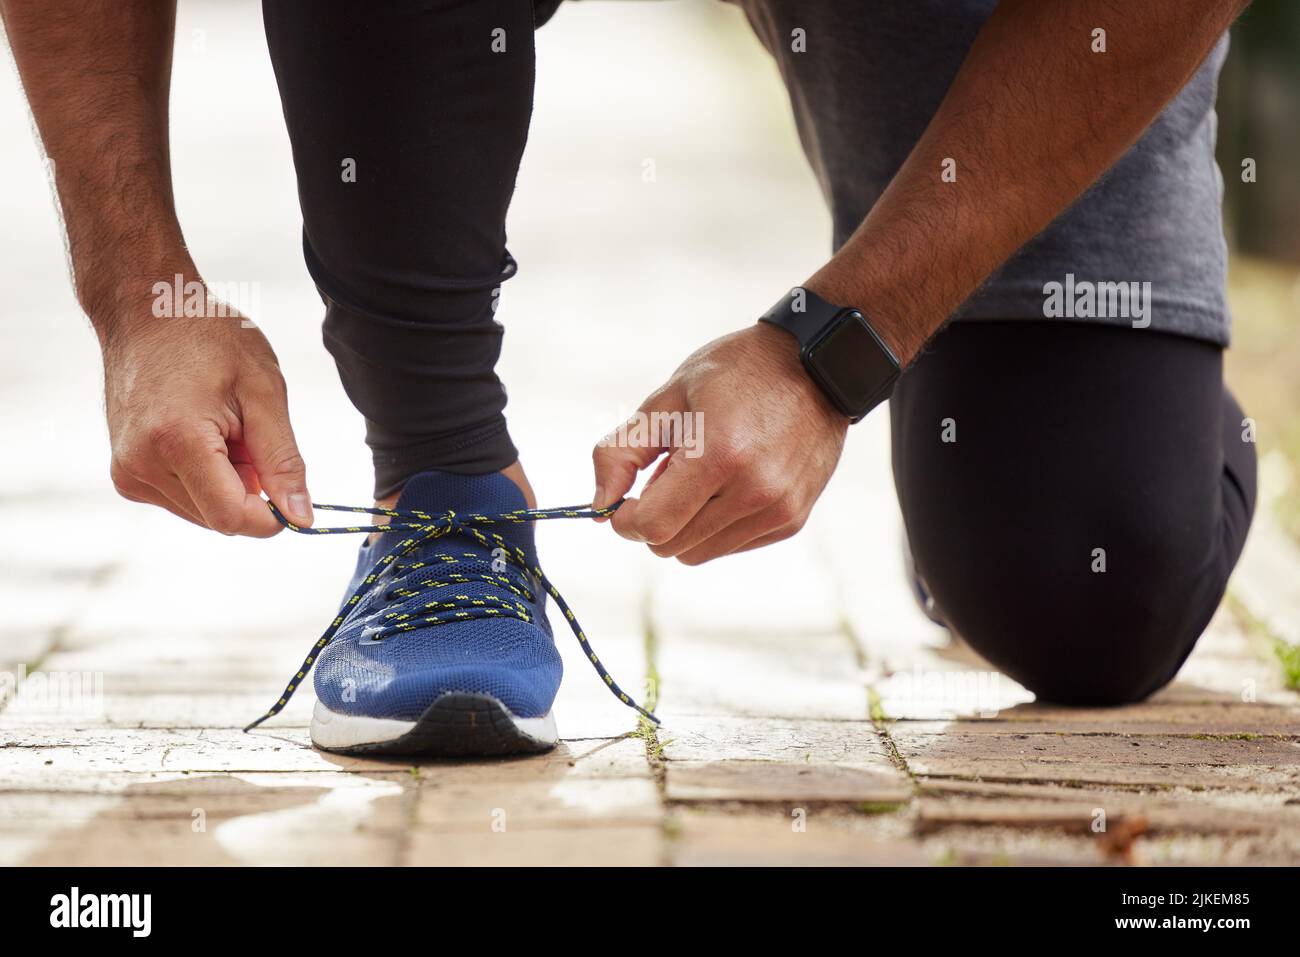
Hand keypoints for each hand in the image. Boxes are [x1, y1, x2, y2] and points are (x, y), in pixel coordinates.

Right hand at [102, 289, 311, 536]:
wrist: (145, 311)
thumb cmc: (208, 338)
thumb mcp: (264, 392)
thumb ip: (284, 461)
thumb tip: (302, 518)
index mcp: (176, 442)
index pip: (232, 519)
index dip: (271, 516)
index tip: (288, 487)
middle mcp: (141, 465)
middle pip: (220, 519)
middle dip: (249, 490)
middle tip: (248, 435)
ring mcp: (128, 472)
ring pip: (203, 513)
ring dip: (228, 484)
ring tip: (223, 429)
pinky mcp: (126, 474)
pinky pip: (184, 500)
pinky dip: (205, 478)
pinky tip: (203, 435)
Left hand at [592, 323, 846, 563]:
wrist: (817, 365)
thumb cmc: (736, 373)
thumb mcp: (669, 398)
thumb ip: (623, 452)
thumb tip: (598, 505)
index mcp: (718, 455)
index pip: (651, 526)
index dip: (624, 519)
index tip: (623, 501)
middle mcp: (753, 491)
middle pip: (671, 547)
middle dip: (653, 520)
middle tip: (664, 476)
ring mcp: (778, 510)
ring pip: (699, 554)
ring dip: (684, 524)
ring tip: (698, 476)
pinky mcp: (792, 520)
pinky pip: (731, 545)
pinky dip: (716, 525)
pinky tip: (728, 483)